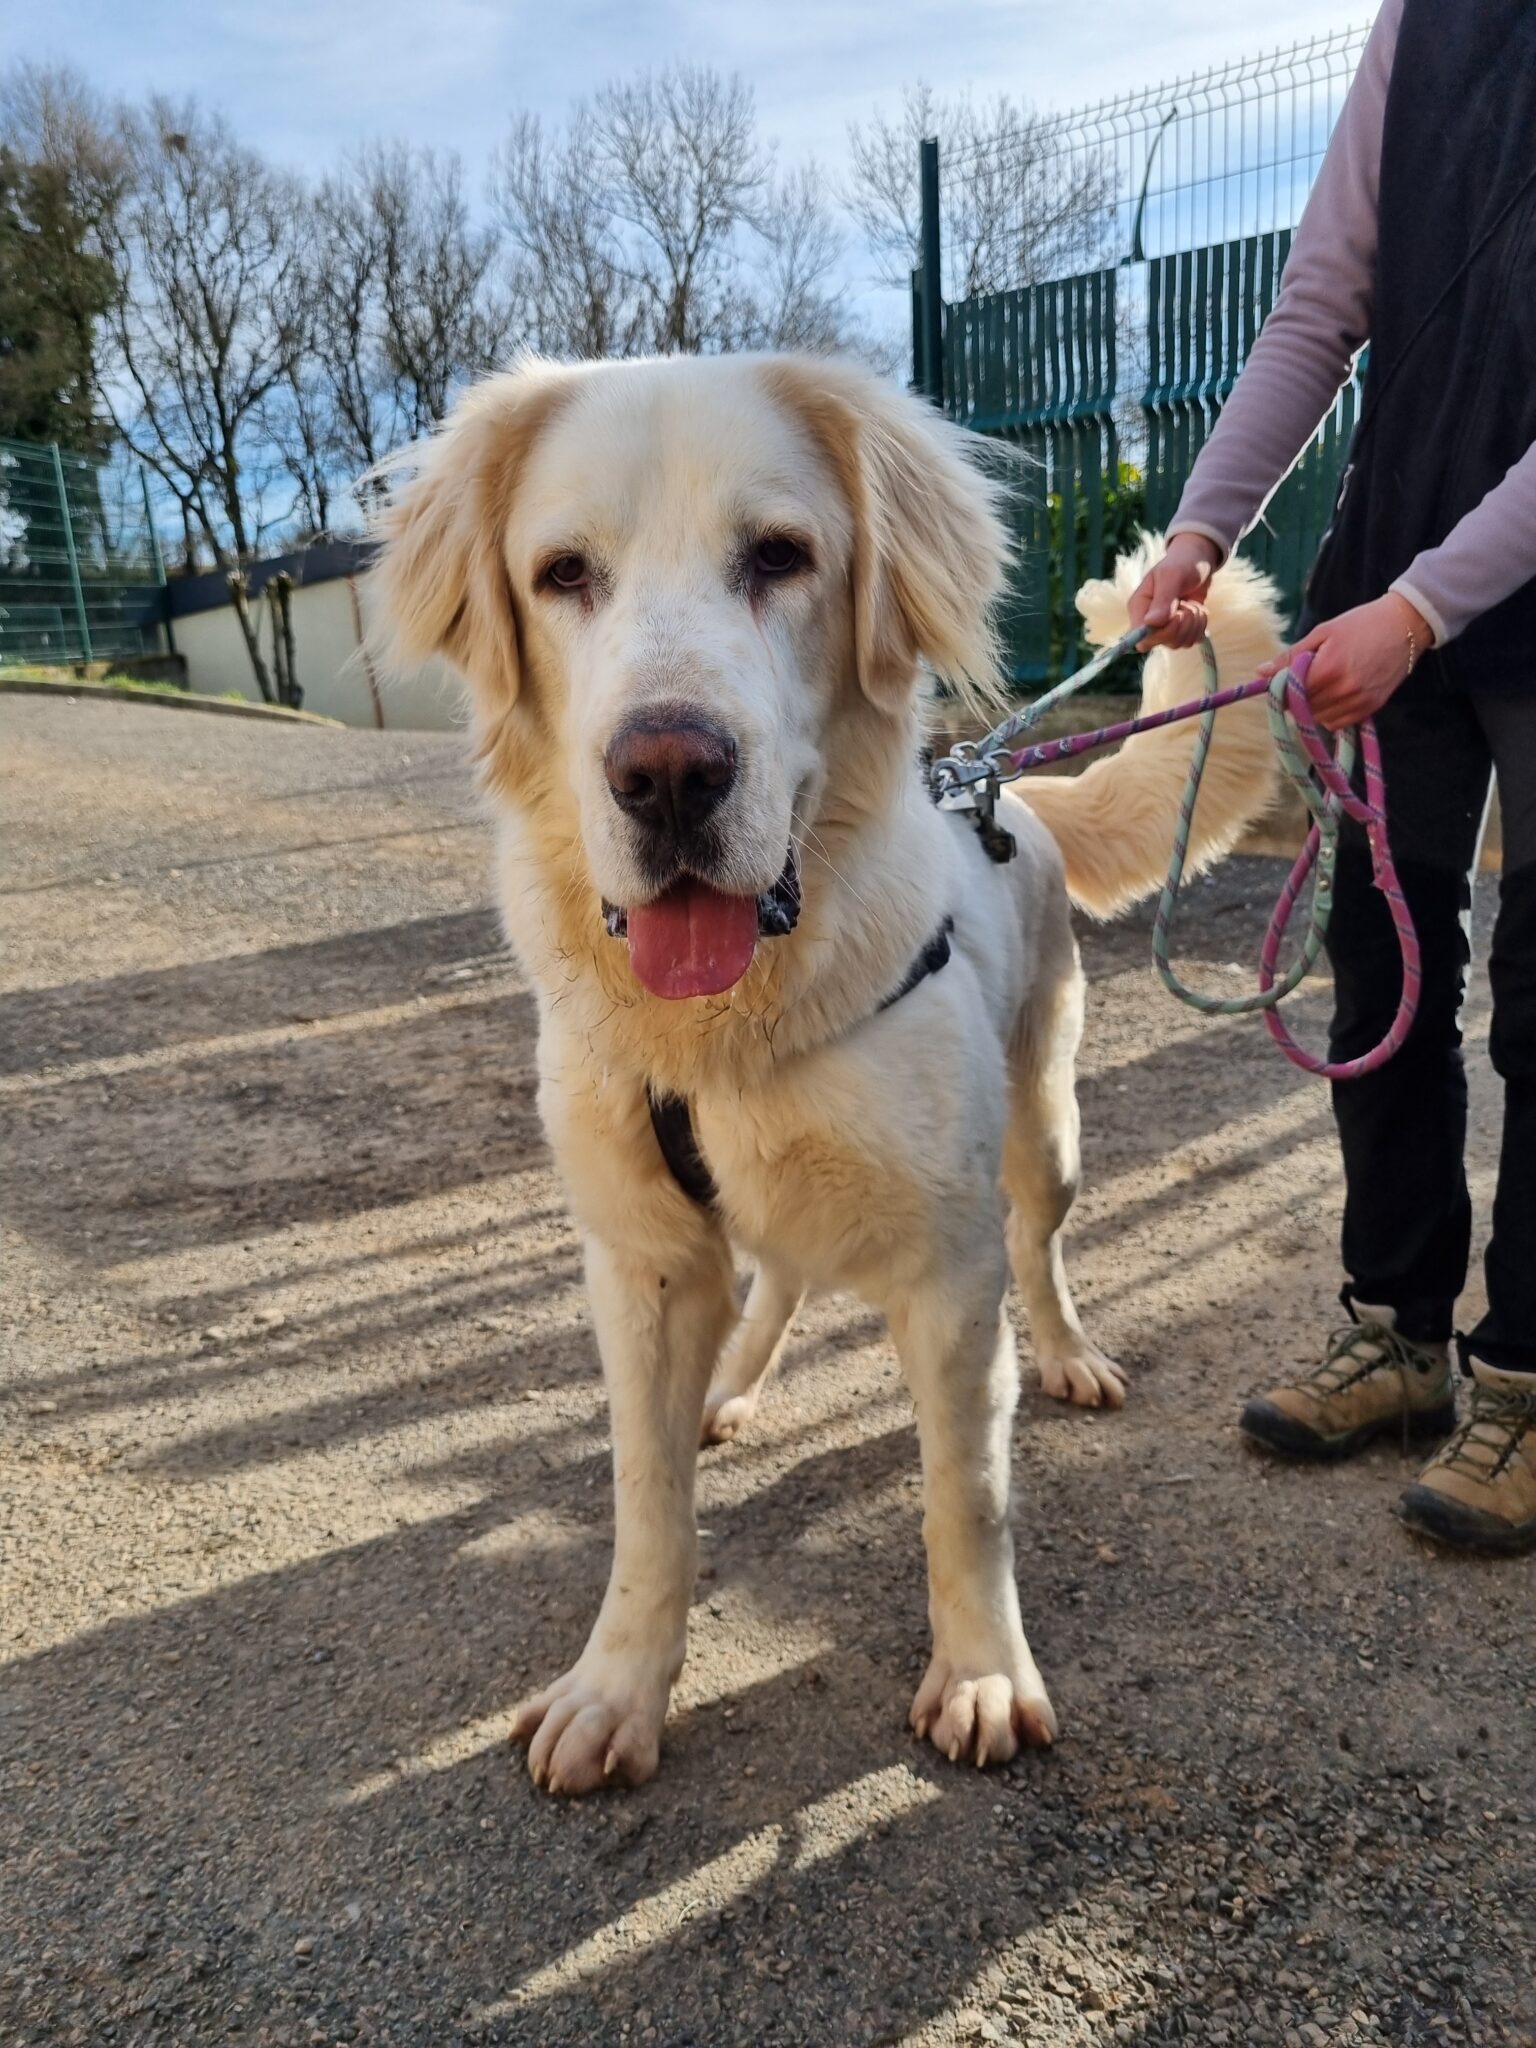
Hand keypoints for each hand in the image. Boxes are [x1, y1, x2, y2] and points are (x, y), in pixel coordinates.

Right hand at [1128, 531, 1223, 649]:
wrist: (1196, 562)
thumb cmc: (1181, 564)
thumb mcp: (1172, 576)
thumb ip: (1163, 599)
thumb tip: (1153, 622)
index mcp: (1139, 608)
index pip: (1142, 638)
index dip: (1162, 633)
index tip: (1177, 615)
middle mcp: (1148, 622)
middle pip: (1163, 643)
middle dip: (1183, 626)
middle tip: (1189, 605)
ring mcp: (1164, 628)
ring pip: (1179, 643)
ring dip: (1194, 624)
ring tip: (1194, 605)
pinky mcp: (1180, 630)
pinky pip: (1191, 641)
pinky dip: (1201, 627)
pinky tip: (1198, 611)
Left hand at [1258, 593, 1433, 731]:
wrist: (1405, 625)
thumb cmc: (1360, 624)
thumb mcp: (1322, 633)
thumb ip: (1290, 656)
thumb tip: (1259, 673)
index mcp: (1328, 670)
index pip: (1290, 695)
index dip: (1281, 689)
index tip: (1281, 680)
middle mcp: (1344, 691)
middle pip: (1303, 709)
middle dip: (1297, 698)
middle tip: (1305, 679)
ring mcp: (1359, 702)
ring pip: (1319, 719)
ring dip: (1313, 707)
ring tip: (1324, 683)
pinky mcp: (1371, 708)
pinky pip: (1338, 723)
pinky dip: (1331, 713)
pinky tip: (1336, 694)